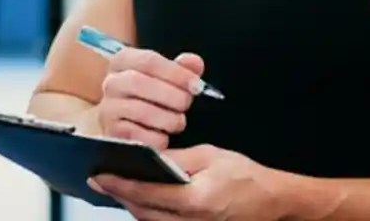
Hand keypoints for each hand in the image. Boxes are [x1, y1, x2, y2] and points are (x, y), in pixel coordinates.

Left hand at [89, 145, 284, 220]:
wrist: (270, 201)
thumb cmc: (244, 176)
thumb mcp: (211, 156)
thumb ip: (178, 159)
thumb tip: (148, 157)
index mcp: (194, 199)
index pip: (146, 193)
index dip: (119, 184)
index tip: (99, 176)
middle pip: (142, 212)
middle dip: (120, 196)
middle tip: (100, 180)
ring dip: (131, 206)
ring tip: (116, 187)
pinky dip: (147, 213)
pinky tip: (141, 200)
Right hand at [98, 47, 204, 149]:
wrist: (132, 122)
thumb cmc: (153, 93)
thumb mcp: (167, 76)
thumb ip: (183, 68)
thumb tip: (194, 62)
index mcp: (124, 60)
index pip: (149, 60)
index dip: (176, 73)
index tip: (196, 85)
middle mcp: (111, 82)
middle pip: (139, 83)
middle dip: (171, 95)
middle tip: (187, 103)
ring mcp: (108, 108)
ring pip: (139, 110)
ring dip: (167, 118)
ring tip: (179, 122)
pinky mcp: (111, 132)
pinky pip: (137, 135)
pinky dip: (157, 137)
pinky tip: (165, 136)